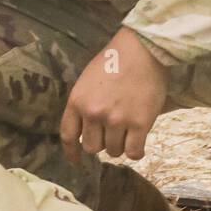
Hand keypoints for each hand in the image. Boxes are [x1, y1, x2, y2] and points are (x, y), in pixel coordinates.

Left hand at [60, 27, 167, 163]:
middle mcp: (94, 114)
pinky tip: (138, 143)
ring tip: (127, 132)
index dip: (72, 152)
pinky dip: (136, 151)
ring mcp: (117, 120)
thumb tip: (84, 129)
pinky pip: (133, 152)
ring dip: (119, 146)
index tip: (77, 161)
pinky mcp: (140, 124)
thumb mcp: (87, 81)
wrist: (142, 50)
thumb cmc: (114, 61)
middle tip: (111, 134)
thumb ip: (83, 105)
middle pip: (92, 147)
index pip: (68, 136)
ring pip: (113, 151)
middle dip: (101, 144)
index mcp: (77, 102)